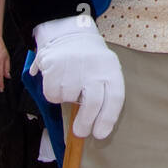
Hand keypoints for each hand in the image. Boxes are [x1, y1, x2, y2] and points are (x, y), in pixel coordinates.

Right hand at [31, 14, 124, 139]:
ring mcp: (74, 66)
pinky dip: (53, 93)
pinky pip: (52, 94)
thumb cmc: (89, 60)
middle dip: (86, 122)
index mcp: (111, 69)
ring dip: (66, 98)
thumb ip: (103, 93)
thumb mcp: (104, 70)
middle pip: (93, 103)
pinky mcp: (55, 65)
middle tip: (80, 132)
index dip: (108, 119)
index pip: (115, 98)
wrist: (69, 33)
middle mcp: (94, 67)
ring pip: (68, 98)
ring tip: (69, 83)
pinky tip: (58, 79)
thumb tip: (98, 129)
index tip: (100, 134)